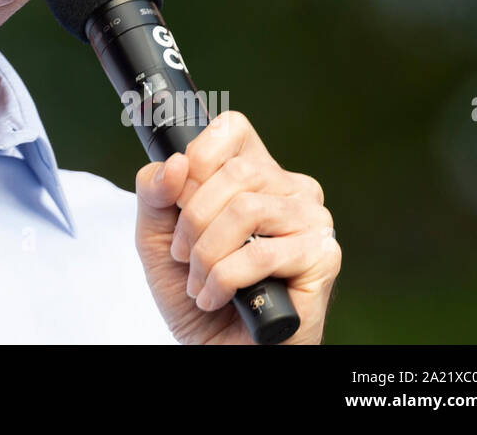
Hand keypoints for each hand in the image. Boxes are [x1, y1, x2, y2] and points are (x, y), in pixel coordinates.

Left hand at [133, 111, 339, 344]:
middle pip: (234, 172)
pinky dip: (226, 279)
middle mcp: (289, 188)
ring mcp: (311, 220)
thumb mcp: (155, 235)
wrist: (218, 348)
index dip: (199, 154)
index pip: (231, 127)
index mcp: (254, 172)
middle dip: (192, 219)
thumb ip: (153, 193)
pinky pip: (261, 252)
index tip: (178, 196)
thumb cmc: (193, 289)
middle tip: (183, 256)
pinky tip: (219, 297)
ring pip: (246, 210)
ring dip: (208, 254)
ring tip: (200, 282)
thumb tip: (174, 164)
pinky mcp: (323, 257)